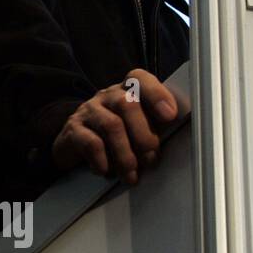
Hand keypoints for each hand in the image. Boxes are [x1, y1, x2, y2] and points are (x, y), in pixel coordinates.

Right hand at [51, 69, 178, 184]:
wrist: (75, 147)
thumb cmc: (115, 138)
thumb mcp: (136, 129)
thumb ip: (154, 129)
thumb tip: (179, 145)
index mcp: (126, 91)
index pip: (139, 79)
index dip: (156, 94)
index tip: (169, 116)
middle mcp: (107, 96)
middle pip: (127, 104)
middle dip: (143, 135)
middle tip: (150, 159)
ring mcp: (88, 110)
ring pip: (111, 125)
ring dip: (125, 154)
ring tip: (130, 173)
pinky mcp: (73, 129)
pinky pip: (90, 142)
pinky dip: (102, 160)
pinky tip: (106, 170)